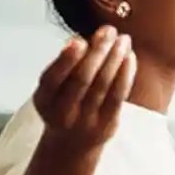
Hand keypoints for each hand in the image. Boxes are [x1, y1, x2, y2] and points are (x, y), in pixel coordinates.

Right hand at [33, 26, 135, 151]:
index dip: (66, 60)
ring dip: (115, 58)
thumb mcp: (53, 89)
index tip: (79, 40)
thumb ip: (65, 67)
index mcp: (44, 99)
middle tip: (109, 30)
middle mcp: (63, 112)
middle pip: (82, 79)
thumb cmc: (63, 105)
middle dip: (97, 52)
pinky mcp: (107, 124)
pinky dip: (125, 74)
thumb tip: (86, 41)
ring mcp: (86, 120)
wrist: (72, 144)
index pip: (53, 78)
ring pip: (103, 85)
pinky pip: (118, 95)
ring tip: (123, 39)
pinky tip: (130, 57)